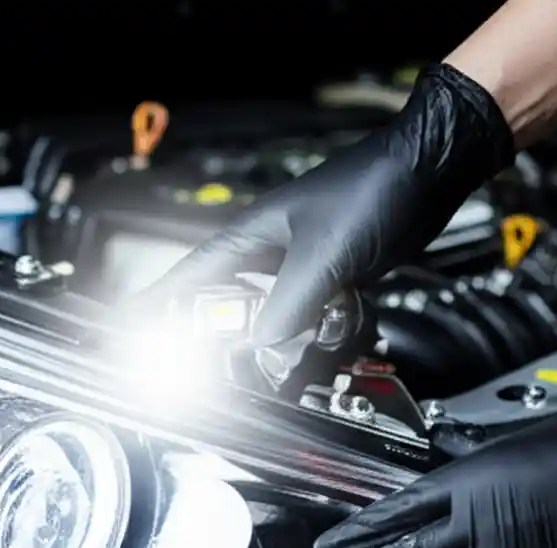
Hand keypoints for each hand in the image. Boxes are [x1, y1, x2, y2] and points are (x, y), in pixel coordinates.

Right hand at [135, 63, 514, 345]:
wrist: (430, 171)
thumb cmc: (372, 188)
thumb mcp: (324, 254)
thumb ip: (289, 304)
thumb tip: (261, 344)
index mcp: (251, 236)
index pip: (189, 276)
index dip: (157, 305)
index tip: (126, 329)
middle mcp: (270, 252)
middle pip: (231, 308)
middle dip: (234, 337)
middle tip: (227, 367)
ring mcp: (302, 266)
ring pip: (276, 318)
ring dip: (290, 335)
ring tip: (302, 341)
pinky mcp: (334, 278)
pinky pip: (314, 318)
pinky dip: (325, 329)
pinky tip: (342, 327)